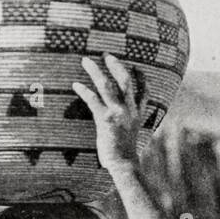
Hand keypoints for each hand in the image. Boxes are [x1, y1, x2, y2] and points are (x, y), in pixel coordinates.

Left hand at [71, 53, 147, 175]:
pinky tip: (75, 84)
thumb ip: (129, 122)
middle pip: (125, 80)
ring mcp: (118, 113)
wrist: (123, 164)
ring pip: (107, 86)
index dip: (141, 77)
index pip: (144, 90)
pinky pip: (93, 100)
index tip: (136, 67)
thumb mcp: (131, 134)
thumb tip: (122, 120)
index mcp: (138, 113)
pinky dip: (84, 90)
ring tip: (86, 61)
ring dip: (96, 71)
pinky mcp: (105, 119)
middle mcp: (130, 110)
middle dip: (115, 65)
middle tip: (106, 54)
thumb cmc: (124, 152)